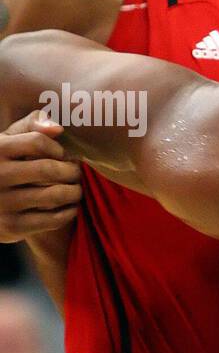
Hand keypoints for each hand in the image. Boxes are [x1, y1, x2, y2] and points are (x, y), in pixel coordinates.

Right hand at [0, 111, 80, 241]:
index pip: (37, 142)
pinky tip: (70, 207)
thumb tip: (58, 129)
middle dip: (71, 171)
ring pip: (55, 195)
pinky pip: (53, 219)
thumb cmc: (2, 165)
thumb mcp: (7, 140)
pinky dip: (69, 212)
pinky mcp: (13, 227)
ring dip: (75, 192)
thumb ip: (31, 125)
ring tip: (76, 189)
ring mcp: (3, 203)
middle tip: (76, 173)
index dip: (57, 148)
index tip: (62, 155)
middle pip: (49, 169)